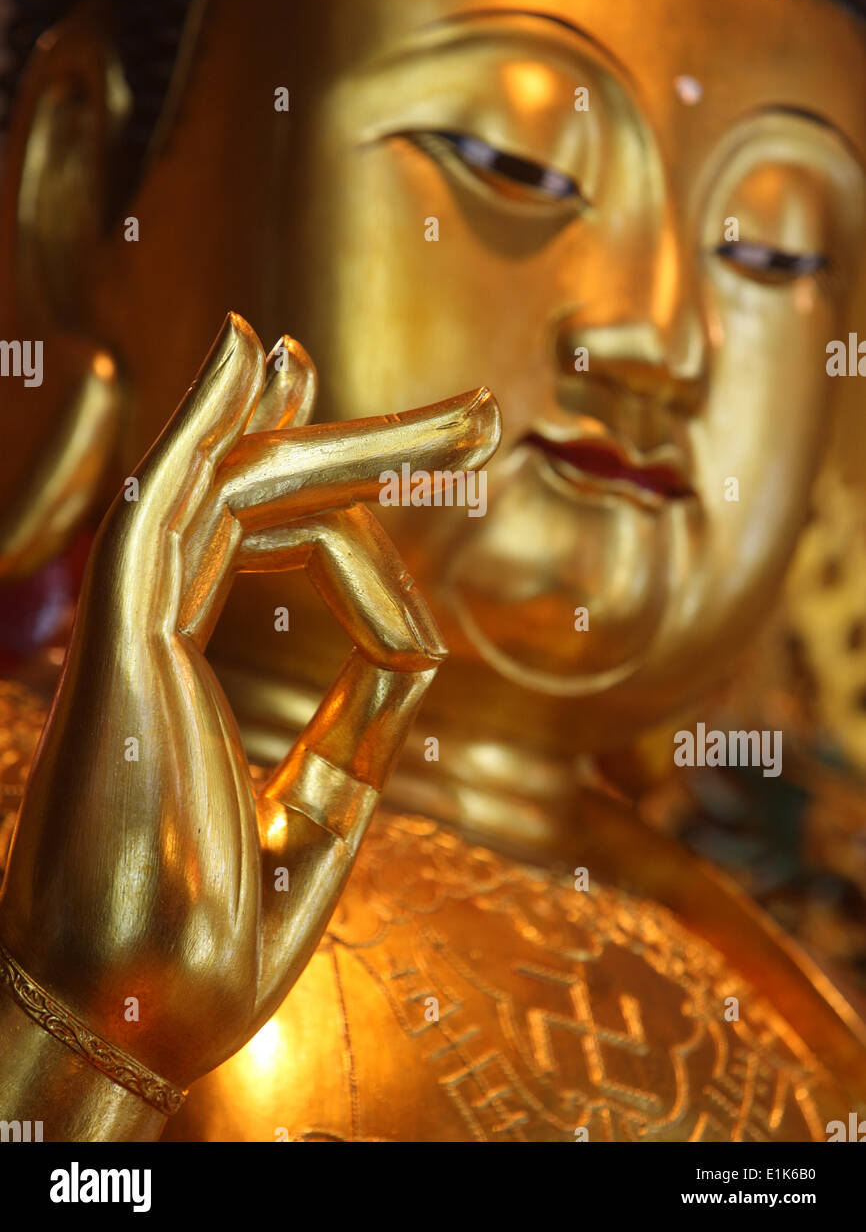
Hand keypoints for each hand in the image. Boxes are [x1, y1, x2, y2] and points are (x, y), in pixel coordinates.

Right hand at [0, 313, 499, 1089]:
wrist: (128, 1037)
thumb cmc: (198, 954)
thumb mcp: (313, 826)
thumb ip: (359, 734)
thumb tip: (421, 649)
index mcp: (188, 682)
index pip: (277, 550)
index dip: (363, 512)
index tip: (457, 490)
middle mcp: (158, 643)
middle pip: (263, 502)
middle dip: (373, 448)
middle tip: (481, 416)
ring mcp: (137, 641)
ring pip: (226, 488)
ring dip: (319, 424)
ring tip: (413, 383)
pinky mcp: (126, 651)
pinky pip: (168, 510)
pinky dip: (206, 424)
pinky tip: (256, 357)